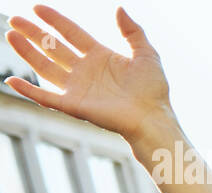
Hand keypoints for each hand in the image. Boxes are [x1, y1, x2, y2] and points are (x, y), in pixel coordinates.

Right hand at [4, 5, 175, 145]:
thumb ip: (133, 31)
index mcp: (100, 56)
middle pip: (53, 47)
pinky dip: (28, 90)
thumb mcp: (146, 54)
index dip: (55, 20)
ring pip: (46, 67)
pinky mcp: (73, 105)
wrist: (152, 117)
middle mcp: (85, 71)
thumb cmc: (153, 89)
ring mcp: (78, 88)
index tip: (37, 8)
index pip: (71, 33)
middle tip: (15, 20)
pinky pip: (46, 97)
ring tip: (11, 35)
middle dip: (34, 33)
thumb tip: (119, 8)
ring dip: (27, 52)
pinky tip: (12, 80)